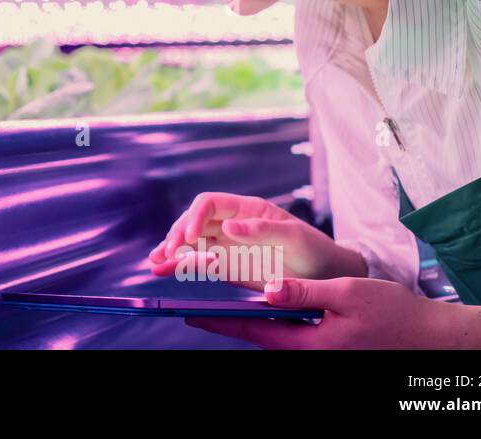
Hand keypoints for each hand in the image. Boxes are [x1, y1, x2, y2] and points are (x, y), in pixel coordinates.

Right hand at [149, 192, 365, 289]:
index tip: (190, 235)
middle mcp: (231, 224)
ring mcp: (226, 246)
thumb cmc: (314, 250)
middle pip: (193, 222)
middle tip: (168, 252)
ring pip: (190, 243)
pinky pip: (198, 264)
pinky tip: (163, 270)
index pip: (209, 204)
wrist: (324, 276)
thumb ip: (263, 230)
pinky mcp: (226, 267)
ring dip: (171, 250)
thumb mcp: (295, 237)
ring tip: (156, 262)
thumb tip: (230, 226)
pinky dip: (179, 266)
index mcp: (246, 209)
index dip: (194, 216)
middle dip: (177, 235)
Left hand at [185, 277, 457, 348]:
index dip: (219, 319)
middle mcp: (307, 355)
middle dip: (227, 321)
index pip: (252, 331)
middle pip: (257, 337)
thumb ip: (304, 293)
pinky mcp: (327, 351)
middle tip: (197, 306)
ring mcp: (318, 355)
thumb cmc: (393, 314)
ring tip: (222, 305)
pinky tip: (266, 310)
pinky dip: (272, 324)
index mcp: (307, 344)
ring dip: (248, 322)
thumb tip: (266, 290)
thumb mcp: (347, 294)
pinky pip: (290, 338)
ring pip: (272, 338)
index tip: (189, 311)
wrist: (430, 339)